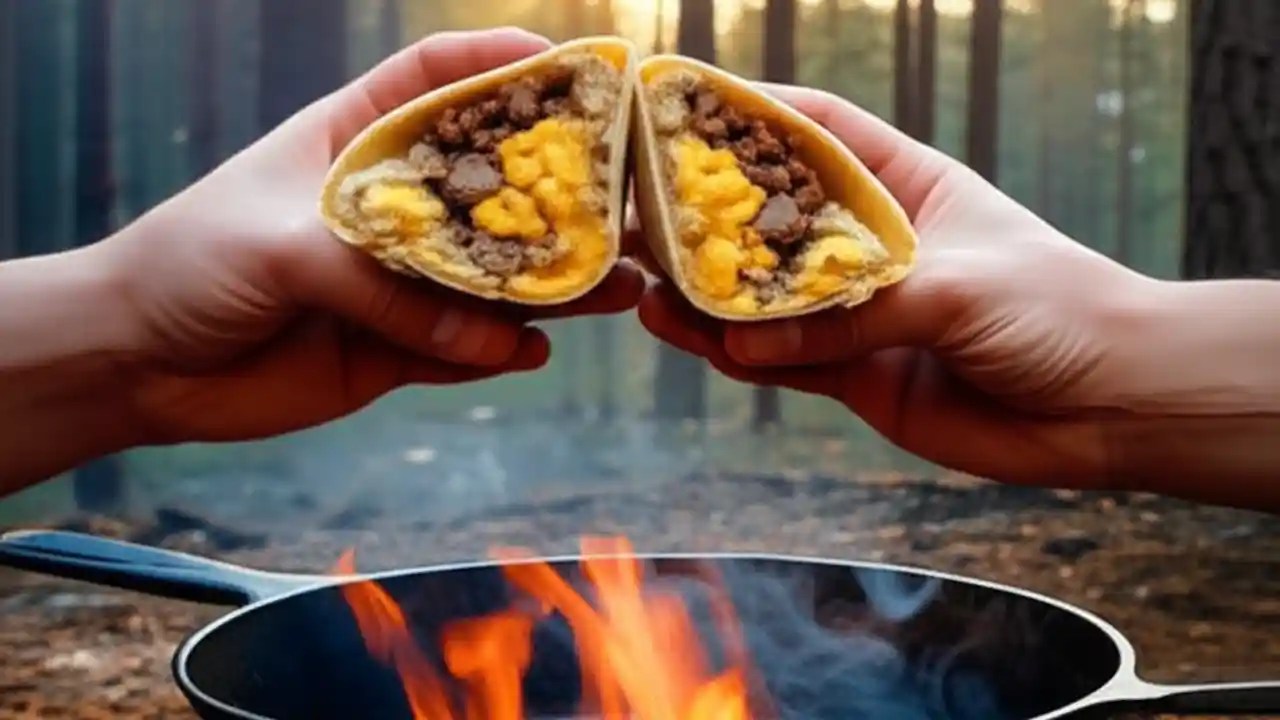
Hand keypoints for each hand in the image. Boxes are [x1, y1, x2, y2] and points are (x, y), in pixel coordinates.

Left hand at [94, 28, 642, 444]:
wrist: (137, 362)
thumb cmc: (189, 264)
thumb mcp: (282, 247)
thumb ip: (385, 284)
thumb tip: (492, 331)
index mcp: (352, 139)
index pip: (436, 80)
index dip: (500, 63)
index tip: (572, 66)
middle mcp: (388, 204)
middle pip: (489, 185)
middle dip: (556, 190)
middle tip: (625, 202)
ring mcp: (397, 278)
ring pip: (492, 276)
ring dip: (553, 282)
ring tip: (616, 286)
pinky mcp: (396, 345)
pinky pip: (464, 347)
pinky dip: (500, 350)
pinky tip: (532, 348)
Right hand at [638, 83, 1167, 490]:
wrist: (1108, 406)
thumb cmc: (1058, 310)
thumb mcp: (959, 288)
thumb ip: (855, 312)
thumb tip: (753, 342)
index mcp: (905, 185)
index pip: (815, 133)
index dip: (748, 116)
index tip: (678, 107)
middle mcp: (873, 244)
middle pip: (772, 221)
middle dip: (706, 221)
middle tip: (638, 220)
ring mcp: (860, 312)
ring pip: (764, 301)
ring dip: (705, 298)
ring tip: (646, 290)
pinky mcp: (856, 374)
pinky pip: (784, 362)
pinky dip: (740, 357)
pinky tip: (696, 343)